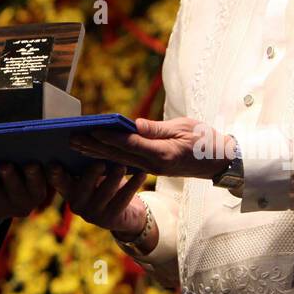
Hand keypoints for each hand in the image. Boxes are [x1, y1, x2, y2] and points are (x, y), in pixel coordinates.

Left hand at [0, 162, 52, 219]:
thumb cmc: (14, 178)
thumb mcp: (25, 175)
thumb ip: (26, 160)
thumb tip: (22, 136)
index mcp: (35, 193)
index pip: (38, 183)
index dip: (36, 175)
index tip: (32, 163)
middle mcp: (19, 203)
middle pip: (14, 189)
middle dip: (9, 177)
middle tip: (4, 165)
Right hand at [49, 161, 147, 235]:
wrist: (125, 214)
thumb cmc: (106, 184)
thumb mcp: (94, 173)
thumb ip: (87, 160)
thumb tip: (86, 133)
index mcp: (68, 190)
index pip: (58, 181)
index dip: (54, 174)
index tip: (53, 163)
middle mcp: (76, 204)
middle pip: (82, 187)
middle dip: (90, 175)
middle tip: (99, 162)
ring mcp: (92, 214)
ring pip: (104, 194)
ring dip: (113, 179)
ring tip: (122, 166)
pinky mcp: (110, 220)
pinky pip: (122, 201)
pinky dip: (132, 186)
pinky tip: (141, 175)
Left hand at [69, 117, 232, 178]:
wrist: (220, 161)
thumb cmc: (205, 140)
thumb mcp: (183, 128)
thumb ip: (156, 128)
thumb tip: (133, 124)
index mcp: (162, 154)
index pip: (130, 144)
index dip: (109, 137)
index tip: (91, 130)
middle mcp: (154, 164)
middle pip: (119, 155)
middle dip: (94, 146)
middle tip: (72, 138)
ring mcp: (152, 169)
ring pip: (119, 160)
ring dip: (96, 152)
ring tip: (77, 145)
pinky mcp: (152, 168)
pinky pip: (127, 163)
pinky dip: (110, 157)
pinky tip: (95, 153)